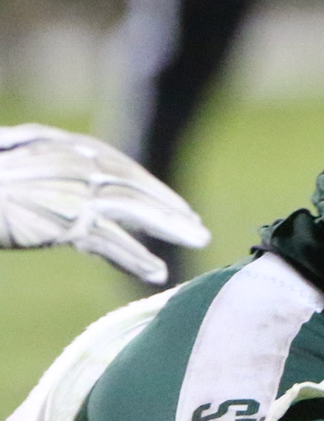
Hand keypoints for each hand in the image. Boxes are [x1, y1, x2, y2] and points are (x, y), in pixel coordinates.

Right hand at [0, 124, 209, 282]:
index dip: (155, 191)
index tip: (177, 207)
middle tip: (199, 226)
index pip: (127, 171)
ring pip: (136, 211)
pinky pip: (111, 243)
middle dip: (172, 208)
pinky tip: (157, 272)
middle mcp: (85, 165)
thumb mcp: (27, 154)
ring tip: (199, 240)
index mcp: (77, 148)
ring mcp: (79, 193)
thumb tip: (82, 165)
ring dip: (171, 228)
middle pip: (139, 188)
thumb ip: (59, 159)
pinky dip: (136, 258)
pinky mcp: (68, 222)